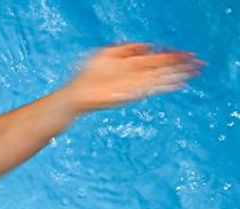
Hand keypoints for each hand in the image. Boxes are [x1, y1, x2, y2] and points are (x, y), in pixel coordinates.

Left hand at [63, 43, 201, 112]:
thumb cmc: (89, 74)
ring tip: (194, 73)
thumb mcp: (106, 54)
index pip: (158, 57)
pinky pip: (152, 88)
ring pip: (161, 78)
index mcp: (132, 63)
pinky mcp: (130, 94)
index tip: (188, 54)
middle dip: (181, 65)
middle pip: (164, 67)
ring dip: (178, 75)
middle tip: (200, 64)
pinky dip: (166, 85)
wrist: (76, 93)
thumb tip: (148, 45)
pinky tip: (179, 83)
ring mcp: (134, 84)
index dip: (173, 56)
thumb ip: (127, 49)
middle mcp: (136, 74)